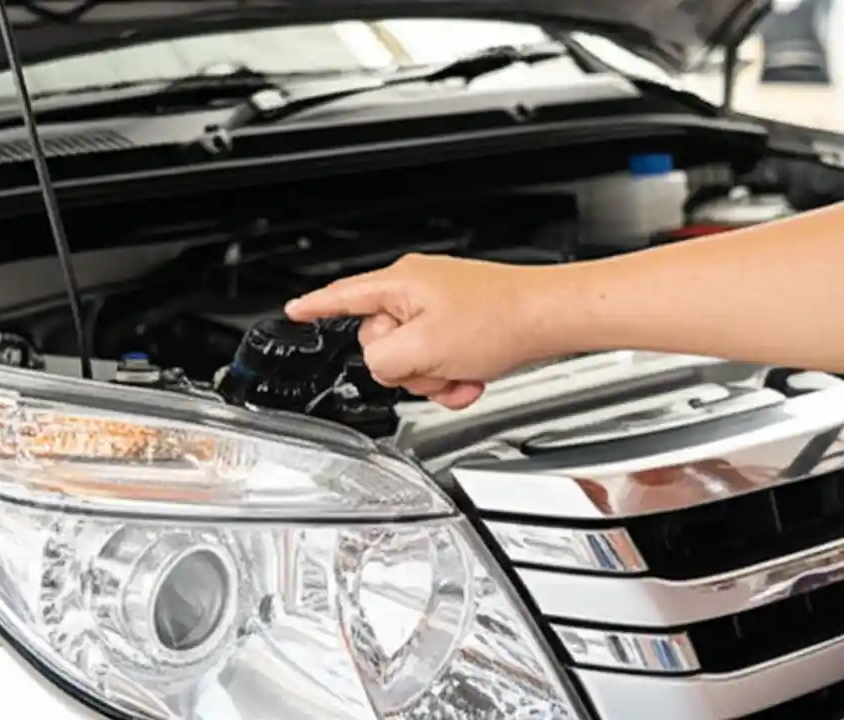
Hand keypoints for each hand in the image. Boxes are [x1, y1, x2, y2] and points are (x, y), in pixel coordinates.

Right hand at [284, 253, 556, 408]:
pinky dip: (452, 375)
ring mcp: (439, 305)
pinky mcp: (460, 321)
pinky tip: (471, 377)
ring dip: (434, 376)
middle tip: (435, 367)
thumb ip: (382, 360)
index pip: (342, 297)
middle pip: (380, 342)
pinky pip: (438, 358)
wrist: (550, 318)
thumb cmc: (499, 320)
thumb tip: (381, 365)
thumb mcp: (424, 348)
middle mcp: (416, 289)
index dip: (313, 308)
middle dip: (407, 367)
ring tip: (461, 372)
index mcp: (399, 285)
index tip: (293, 312)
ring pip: (412, 357)